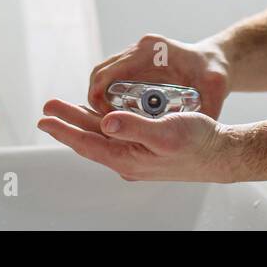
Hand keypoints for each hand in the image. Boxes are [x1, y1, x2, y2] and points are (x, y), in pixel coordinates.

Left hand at [36, 99, 244, 182]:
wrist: (220, 153)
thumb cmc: (198, 143)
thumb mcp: (165, 132)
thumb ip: (134, 127)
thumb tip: (106, 123)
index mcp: (128, 157)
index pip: (87, 143)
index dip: (64, 130)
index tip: (46, 120)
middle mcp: (128, 158)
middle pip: (90, 137)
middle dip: (68, 121)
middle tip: (48, 108)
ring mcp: (136, 154)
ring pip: (102, 134)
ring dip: (83, 119)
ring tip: (65, 108)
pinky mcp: (145, 147)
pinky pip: (117, 132)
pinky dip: (104, 120)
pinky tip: (101, 113)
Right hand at [86, 33, 230, 119]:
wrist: (215, 61)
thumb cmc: (214, 72)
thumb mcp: (215, 89)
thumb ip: (208, 109)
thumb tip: (198, 133)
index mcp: (151, 51)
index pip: (110, 71)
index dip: (100, 97)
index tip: (107, 120)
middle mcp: (139, 49)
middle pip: (100, 73)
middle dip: (96, 101)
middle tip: (107, 127)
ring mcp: (135, 55)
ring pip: (102, 76)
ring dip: (100, 100)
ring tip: (113, 125)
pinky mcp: (135, 64)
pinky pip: (112, 79)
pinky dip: (108, 97)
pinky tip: (120, 118)